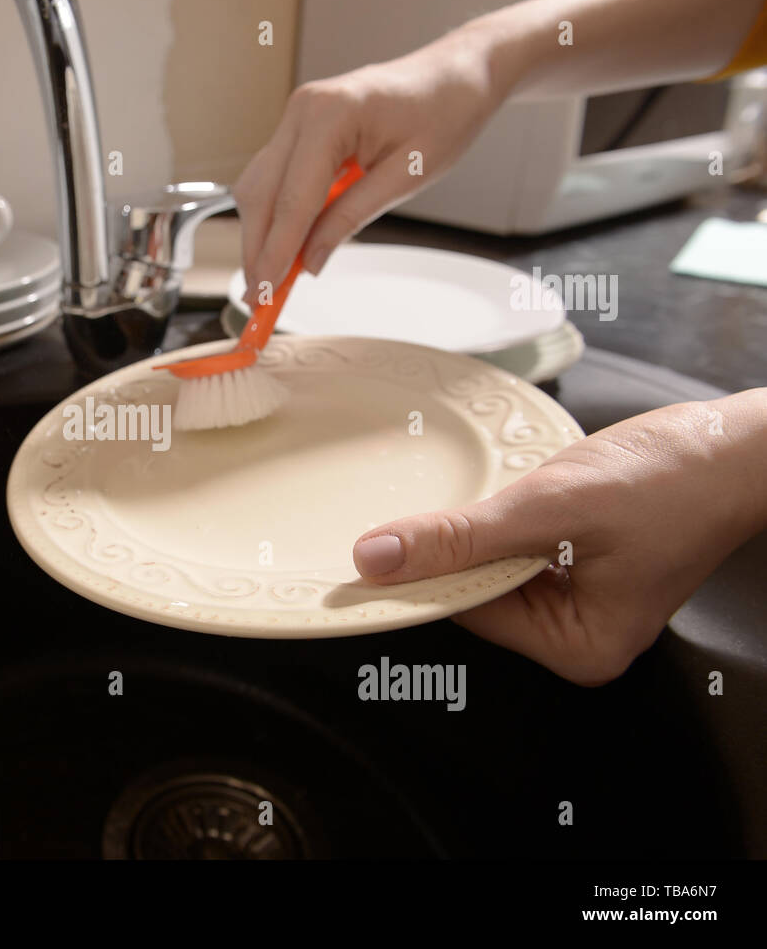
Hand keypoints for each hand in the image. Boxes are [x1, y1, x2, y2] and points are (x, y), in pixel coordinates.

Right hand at [233, 27, 506, 300]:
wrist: (455, 75)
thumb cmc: (444, 114)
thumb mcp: (406, 177)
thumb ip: (350, 217)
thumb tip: (309, 261)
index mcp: (331, 115)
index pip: (291, 200)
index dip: (275, 252)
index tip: (264, 294)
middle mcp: (303, 110)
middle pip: (260, 195)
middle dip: (256, 249)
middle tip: (258, 298)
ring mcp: (297, 116)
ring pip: (258, 187)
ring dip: (261, 235)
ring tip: (271, 280)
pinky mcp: (299, 128)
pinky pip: (274, 178)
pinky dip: (275, 215)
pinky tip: (285, 247)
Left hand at [351, 393, 766, 684]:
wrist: (737, 446)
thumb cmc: (670, 481)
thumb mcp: (550, 508)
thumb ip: (459, 538)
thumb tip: (377, 561)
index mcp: (577, 649)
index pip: (467, 613)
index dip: (422, 576)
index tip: (366, 549)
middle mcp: (576, 638)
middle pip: (477, 594)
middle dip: (459, 548)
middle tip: (447, 499)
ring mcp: (578, 603)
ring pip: (492, 567)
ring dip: (484, 528)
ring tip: (511, 490)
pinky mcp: (577, 568)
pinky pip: (517, 550)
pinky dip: (507, 521)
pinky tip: (519, 492)